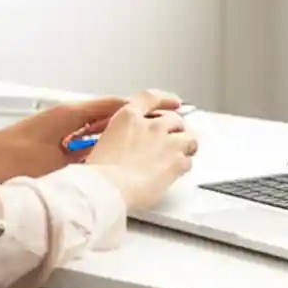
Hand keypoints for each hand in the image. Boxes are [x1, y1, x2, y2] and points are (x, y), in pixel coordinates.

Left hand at [0, 94, 175, 181]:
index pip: (116, 106)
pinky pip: (80, 136)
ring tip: (138, 142)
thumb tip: (112, 163)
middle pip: (108, 114)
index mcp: (69, 114)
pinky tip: (101, 157)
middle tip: (160, 124)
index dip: (144, 108)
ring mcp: (54, 125)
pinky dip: (96, 143)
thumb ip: (89, 162)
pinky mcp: (46, 138)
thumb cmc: (4, 161)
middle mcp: (63, 114)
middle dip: (134, 120)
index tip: (166, 107)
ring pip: (94, 126)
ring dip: (114, 133)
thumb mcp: (57, 166)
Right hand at [85, 89, 198, 208]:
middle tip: (172, 139)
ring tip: (180, 156)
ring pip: (189, 138)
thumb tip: (119, 144)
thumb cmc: (98, 173)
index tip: (173, 101)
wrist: (107, 189)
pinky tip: (175, 174)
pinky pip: (188, 161)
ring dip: (186, 146)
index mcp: (128, 118)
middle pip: (175, 119)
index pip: (151, 98)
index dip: (165, 98)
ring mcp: (167, 142)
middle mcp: (151, 126)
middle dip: (175, 129)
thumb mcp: (100, 144)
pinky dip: (183, 167)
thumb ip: (116, 138)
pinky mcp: (177, 162)